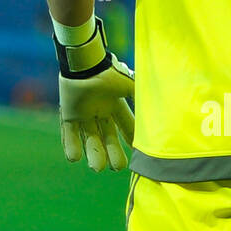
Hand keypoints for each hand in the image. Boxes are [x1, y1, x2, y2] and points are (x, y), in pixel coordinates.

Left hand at [58, 56, 133, 171]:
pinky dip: (70, 144)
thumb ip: (142, 97)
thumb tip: (162, 111)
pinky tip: (74, 159)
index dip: (131, 139)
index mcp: (115, 104)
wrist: (86, 62)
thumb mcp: (130, 85)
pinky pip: (68, 132)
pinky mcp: (67, 112)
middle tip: (118, 167)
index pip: (126, 125)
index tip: (138, 154)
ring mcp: (83, 112)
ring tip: (97, 168)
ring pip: (89, 137)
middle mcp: (100, 110)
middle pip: (108, 136)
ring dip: (93, 152)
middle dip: (113, 151)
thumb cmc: (109, 72)